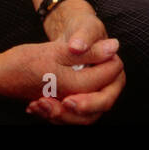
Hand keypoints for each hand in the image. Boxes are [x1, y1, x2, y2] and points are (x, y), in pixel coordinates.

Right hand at [0, 36, 124, 124]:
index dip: (111, 64)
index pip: (104, 78)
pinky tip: (74, 89)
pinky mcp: (55, 107)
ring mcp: (61, 106)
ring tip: (90, 72)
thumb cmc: (23, 61)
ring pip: (86, 111)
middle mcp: (68, 99)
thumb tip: (115, 47)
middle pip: (100, 102)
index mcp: (71, 84)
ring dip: (91, 96)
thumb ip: (88, 52)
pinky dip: (76, 102)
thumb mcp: (56, 50)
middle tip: (103, 65)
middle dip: (105, 81)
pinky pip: (72, 112)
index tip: (110, 50)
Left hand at [29, 0, 124, 123]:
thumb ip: (84, 38)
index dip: (88, 102)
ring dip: (57, 116)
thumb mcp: (85, 29)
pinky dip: (50, 114)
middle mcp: (105, 91)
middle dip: (69, 115)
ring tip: (37, 105)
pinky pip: (66, 116)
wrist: (71, 35)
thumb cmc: (82, 30)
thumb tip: (78, 47)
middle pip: (91, 115)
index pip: (105, 98)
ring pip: (77, 119)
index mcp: (115, 76)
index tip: (67, 99)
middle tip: (48, 106)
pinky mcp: (76, 101)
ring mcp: (91, 98)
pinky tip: (33, 106)